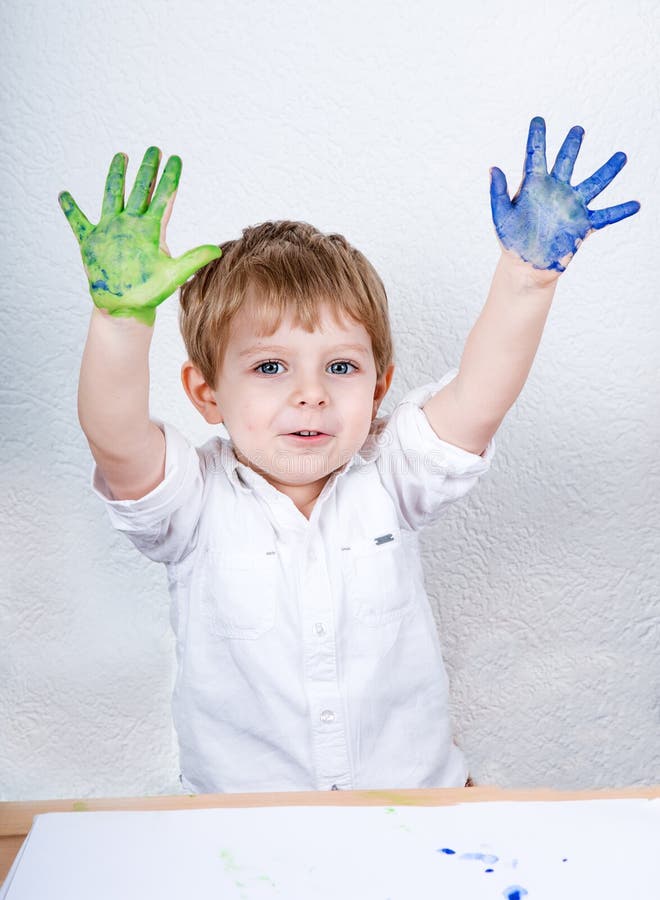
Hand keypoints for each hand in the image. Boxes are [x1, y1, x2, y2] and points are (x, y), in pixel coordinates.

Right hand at [59, 147, 220, 324]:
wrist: (126, 307)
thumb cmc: (150, 293)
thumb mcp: (173, 275)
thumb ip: (193, 259)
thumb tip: (218, 249)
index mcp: (151, 231)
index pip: (162, 198)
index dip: (169, 178)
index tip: (175, 158)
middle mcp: (131, 225)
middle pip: (140, 191)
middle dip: (146, 170)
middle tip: (154, 148)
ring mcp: (111, 231)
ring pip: (113, 196)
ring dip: (116, 177)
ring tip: (121, 156)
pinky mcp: (91, 242)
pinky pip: (78, 222)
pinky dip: (70, 209)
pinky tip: (63, 195)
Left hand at [490, 117, 639, 272]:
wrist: (525, 267)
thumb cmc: (511, 242)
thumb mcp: (501, 217)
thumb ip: (499, 193)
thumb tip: (493, 168)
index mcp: (533, 186)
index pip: (536, 156)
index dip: (537, 138)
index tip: (538, 119)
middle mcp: (555, 191)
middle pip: (566, 162)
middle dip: (572, 145)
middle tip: (578, 129)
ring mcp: (571, 207)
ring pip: (594, 183)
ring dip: (608, 170)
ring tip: (621, 156)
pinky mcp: (582, 225)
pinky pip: (605, 216)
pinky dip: (620, 211)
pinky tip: (636, 204)